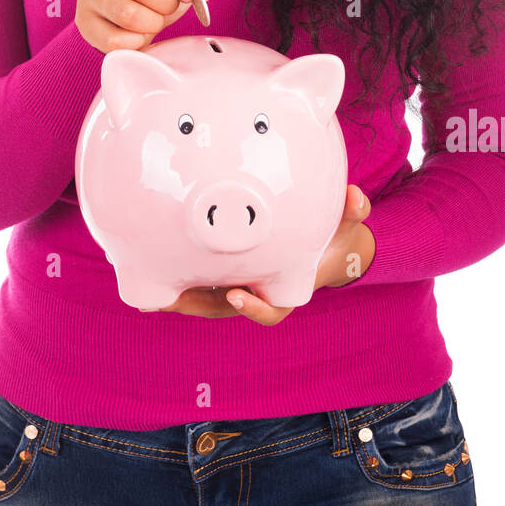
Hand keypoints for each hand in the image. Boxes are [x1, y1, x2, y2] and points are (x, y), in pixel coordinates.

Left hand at [152, 185, 375, 325]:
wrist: (323, 244)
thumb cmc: (333, 236)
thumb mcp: (347, 224)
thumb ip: (353, 211)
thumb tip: (356, 196)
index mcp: (287, 289)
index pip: (270, 310)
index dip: (253, 307)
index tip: (237, 294)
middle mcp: (260, 292)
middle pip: (223, 309)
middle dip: (196, 304)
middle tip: (169, 295)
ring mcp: (239, 285)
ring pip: (204, 298)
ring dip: (177, 292)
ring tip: (149, 281)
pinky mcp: (223, 274)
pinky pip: (197, 278)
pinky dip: (176, 273)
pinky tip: (151, 259)